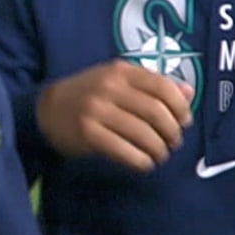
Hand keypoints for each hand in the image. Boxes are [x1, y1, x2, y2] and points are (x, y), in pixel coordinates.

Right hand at [36, 59, 193, 170]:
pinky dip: (141, 161)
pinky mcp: (87, 133)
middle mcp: (109, 87)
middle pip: (156, 112)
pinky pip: (125, 151)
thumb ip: (154, 85)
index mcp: (121, 71)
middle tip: (174, 142)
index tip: (185, 121)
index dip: (180, 107)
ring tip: (160, 154)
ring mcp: (96, 110)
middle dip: (172, 132)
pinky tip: (145, 163)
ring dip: (159, 149)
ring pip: (143, 134)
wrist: (45, 110)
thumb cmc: (91, 96)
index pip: (162, 87)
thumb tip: (189, 92)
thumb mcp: (120, 81)